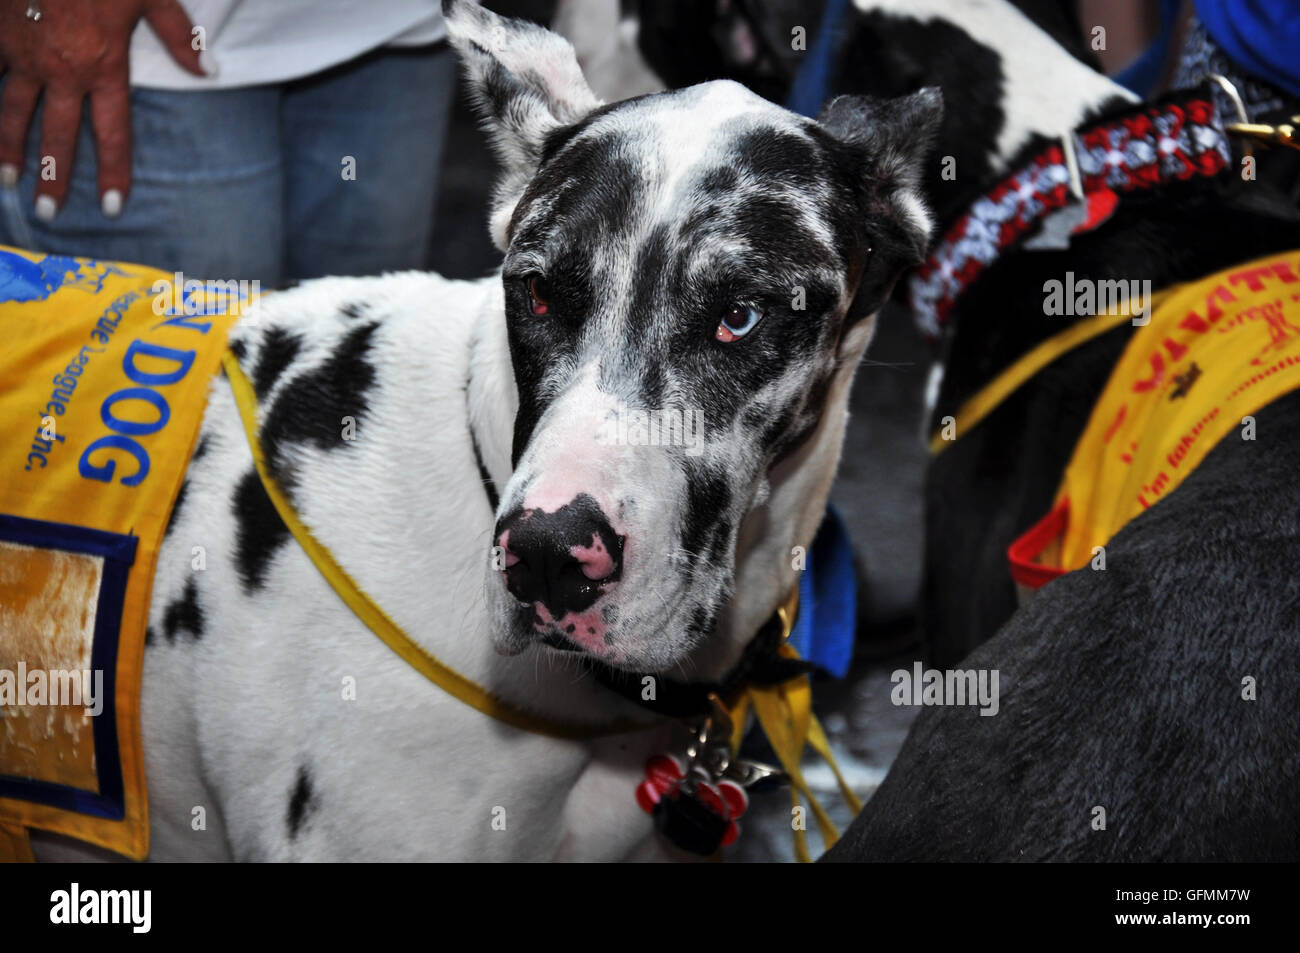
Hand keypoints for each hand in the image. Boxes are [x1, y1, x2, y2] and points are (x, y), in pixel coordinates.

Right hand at [0, 0, 210, 219]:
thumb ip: (178, 35)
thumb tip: (210, 71)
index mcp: (104, 67)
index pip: (112, 134)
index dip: (112, 172)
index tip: (111, 206)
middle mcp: (62, 70)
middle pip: (57, 135)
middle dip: (53, 177)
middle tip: (47, 213)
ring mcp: (23, 53)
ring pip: (12, 110)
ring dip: (8, 147)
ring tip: (6, 179)